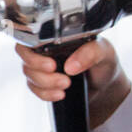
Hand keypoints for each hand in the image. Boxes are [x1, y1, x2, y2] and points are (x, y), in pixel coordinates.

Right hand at [15, 37, 131, 129]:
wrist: (105, 85)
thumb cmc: (103, 62)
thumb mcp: (104, 52)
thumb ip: (90, 53)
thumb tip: (71, 66)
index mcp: (57, 36)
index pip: (31, 39)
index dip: (32, 53)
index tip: (51, 64)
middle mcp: (46, 50)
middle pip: (27, 60)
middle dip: (41, 74)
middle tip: (63, 79)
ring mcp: (42, 67)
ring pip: (29, 76)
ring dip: (46, 85)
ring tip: (66, 86)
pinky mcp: (43, 83)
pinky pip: (34, 90)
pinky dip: (46, 94)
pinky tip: (60, 94)